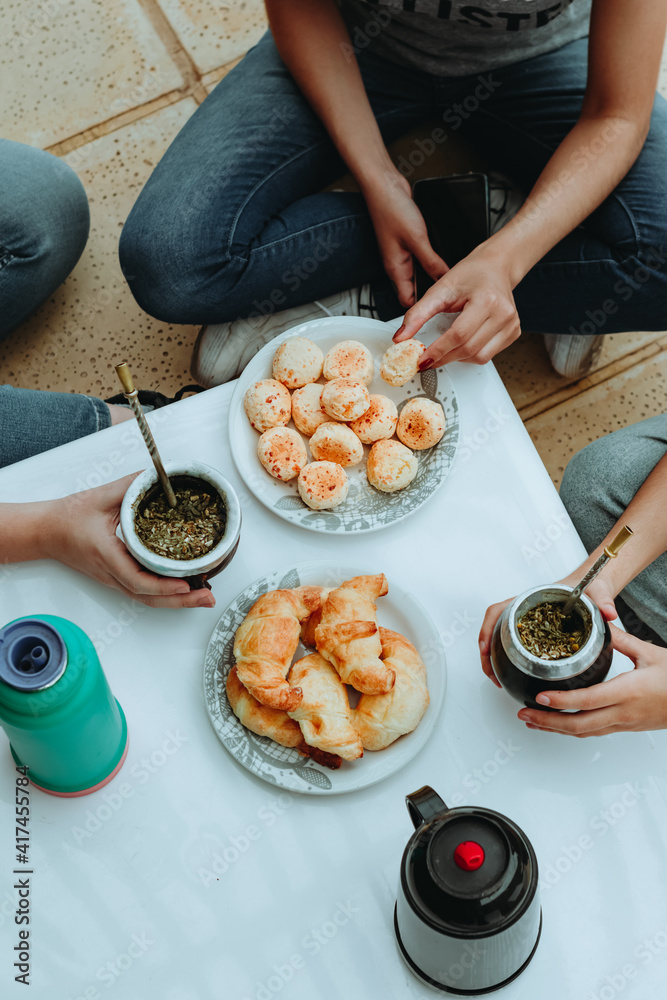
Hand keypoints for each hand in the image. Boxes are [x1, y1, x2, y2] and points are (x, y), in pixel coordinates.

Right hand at [45, 474, 215, 608]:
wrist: (45, 531)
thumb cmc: (68, 516)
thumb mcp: (101, 496)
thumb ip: (131, 486)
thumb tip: (160, 477)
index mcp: (106, 553)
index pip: (136, 578)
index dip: (163, 585)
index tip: (185, 584)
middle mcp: (110, 572)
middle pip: (147, 597)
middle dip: (180, 601)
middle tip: (207, 599)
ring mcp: (112, 579)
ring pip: (146, 599)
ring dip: (176, 601)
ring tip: (202, 598)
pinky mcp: (115, 578)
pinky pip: (142, 592)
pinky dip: (164, 594)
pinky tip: (183, 590)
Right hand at [362, 171, 446, 308]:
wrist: (384, 186)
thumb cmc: (391, 210)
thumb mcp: (417, 240)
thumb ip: (432, 262)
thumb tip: (444, 279)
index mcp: (395, 269)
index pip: (407, 302)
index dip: (421, 310)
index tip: (439, 312)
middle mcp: (398, 265)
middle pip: (415, 290)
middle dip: (431, 295)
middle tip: (450, 297)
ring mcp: (403, 254)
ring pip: (420, 275)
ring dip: (433, 277)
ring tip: (450, 280)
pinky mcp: (408, 243)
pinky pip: (422, 260)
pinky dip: (433, 262)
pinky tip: (444, 260)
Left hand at [393, 246, 519, 367]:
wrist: (496, 266)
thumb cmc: (472, 274)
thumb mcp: (440, 289)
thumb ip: (418, 314)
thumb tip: (401, 337)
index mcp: (487, 300)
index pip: (459, 335)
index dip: (438, 350)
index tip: (423, 359)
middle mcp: (504, 313)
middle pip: (469, 349)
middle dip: (444, 358)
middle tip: (427, 359)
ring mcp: (511, 324)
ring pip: (480, 357)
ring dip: (458, 358)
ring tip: (445, 350)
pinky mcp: (514, 332)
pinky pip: (488, 355)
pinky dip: (471, 355)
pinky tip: (462, 345)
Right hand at [478, 575, 617, 687]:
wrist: (592, 584)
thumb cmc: (589, 584)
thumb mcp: (595, 591)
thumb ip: (603, 601)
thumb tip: (609, 613)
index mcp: (532, 598)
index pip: (499, 610)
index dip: (487, 628)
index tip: (485, 647)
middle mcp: (525, 610)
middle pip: (493, 627)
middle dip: (487, 651)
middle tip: (490, 673)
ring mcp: (527, 621)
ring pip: (499, 637)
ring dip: (493, 657)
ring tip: (497, 678)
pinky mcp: (534, 631)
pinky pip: (512, 644)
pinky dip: (505, 658)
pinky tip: (511, 672)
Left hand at [518, 626, 666, 736]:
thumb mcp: (650, 653)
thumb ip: (621, 639)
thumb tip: (600, 623)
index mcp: (628, 692)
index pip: (587, 700)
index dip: (560, 702)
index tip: (539, 696)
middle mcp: (623, 713)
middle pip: (579, 725)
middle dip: (547, 721)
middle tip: (523, 713)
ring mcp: (624, 724)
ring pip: (584, 732)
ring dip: (556, 728)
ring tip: (532, 720)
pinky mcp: (625, 727)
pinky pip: (593, 731)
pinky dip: (571, 729)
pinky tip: (559, 723)